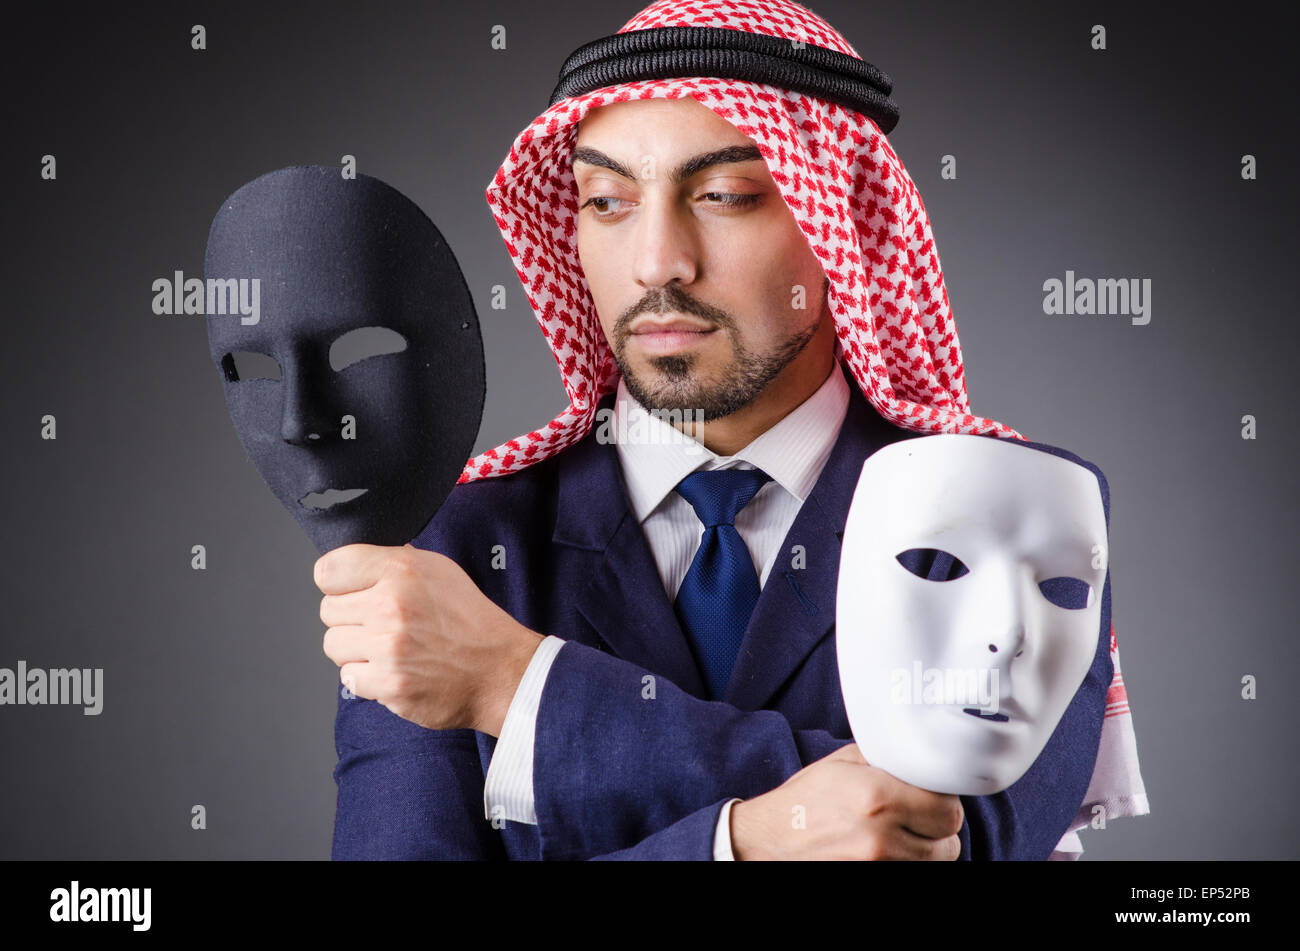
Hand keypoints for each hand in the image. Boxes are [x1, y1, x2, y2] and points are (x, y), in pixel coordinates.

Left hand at [316, 543, 542, 734]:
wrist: (500, 671)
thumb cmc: (470, 619)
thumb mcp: (439, 570)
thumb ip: (394, 562)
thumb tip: (357, 564)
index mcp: (401, 569)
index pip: (328, 570)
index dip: (338, 582)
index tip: (353, 591)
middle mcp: (390, 605)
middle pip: (327, 610)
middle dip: (350, 618)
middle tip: (381, 625)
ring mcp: (388, 648)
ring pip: (333, 645)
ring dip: (355, 650)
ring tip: (388, 649)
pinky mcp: (388, 684)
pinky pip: (348, 678)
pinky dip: (367, 678)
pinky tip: (395, 670)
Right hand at [729, 744, 962, 859]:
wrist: (770, 839)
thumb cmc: (806, 798)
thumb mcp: (844, 762)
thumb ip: (889, 758)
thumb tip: (926, 756)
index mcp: (877, 796)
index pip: (948, 810)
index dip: (945, 800)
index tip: (933, 794)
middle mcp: (881, 836)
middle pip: (948, 842)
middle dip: (940, 827)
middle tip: (922, 814)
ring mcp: (877, 865)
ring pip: (934, 862)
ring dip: (927, 847)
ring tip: (904, 830)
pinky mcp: (872, 879)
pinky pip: (912, 871)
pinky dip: (909, 860)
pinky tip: (891, 845)